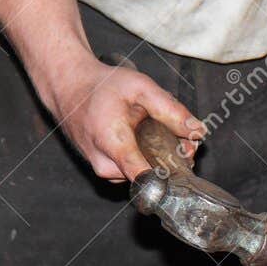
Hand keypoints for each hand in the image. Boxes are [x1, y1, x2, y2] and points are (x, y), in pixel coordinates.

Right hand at [35, 55, 203, 182]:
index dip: (172, 175)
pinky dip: (142, 156)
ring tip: (151, 129)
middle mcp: (106, 166)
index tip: (185, 164)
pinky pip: (132, 170)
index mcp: (114, 145)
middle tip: (176, 133)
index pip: (145, 179)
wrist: (69, 87)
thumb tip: (197, 132)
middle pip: (152, 174)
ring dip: (156, 155)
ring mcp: (103, 172)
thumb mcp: (140, 87)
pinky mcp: (104, 171)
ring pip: (143, 172)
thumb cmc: (102, 86)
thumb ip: (170, 110)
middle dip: (170, 156)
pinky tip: (139, 136)